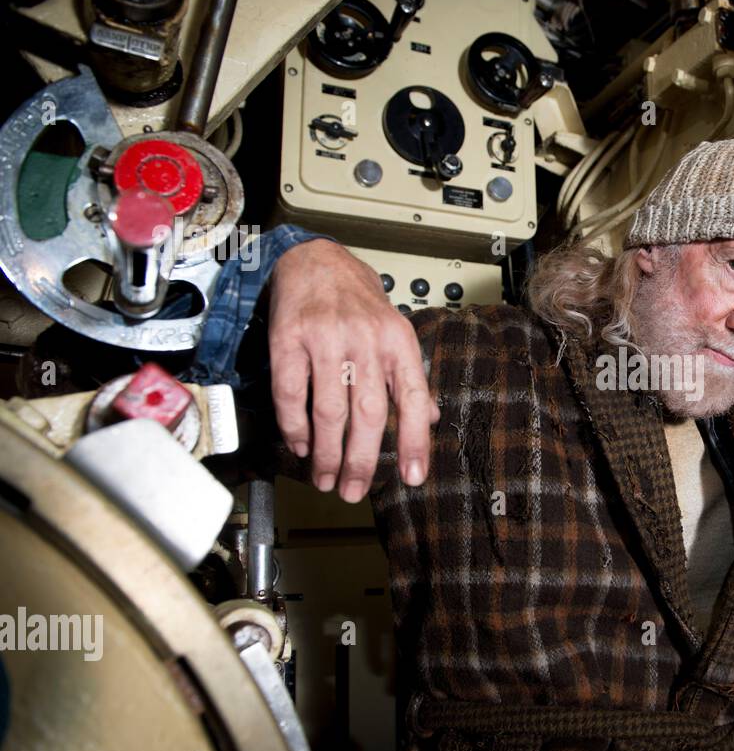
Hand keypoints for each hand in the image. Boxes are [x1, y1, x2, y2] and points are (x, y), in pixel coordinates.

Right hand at [267, 239, 436, 501]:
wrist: (315, 259)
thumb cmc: (358, 303)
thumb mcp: (395, 333)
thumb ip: (410, 377)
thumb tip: (428, 419)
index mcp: (399, 342)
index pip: (412, 398)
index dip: (415, 442)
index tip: (414, 478)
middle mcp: (366, 340)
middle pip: (368, 413)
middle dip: (361, 460)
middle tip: (353, 491)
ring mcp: (326, 338)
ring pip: (329, 410)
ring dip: (325, 453)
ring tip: (324, 479)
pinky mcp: (288, 338)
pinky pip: (291, 393)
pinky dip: (295, 426)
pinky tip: (300, 446)